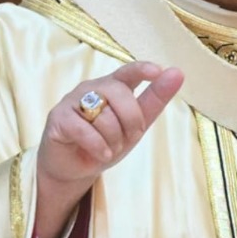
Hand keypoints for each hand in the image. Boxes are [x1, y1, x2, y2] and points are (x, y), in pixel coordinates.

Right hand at [33, 61, 183, 237]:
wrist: (73, 168)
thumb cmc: (105, 142)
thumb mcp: (135, 126)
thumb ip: (154, 100)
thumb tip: (177, 72)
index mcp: (112, 86)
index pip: (128, 71)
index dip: (141, 69)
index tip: (157, 71)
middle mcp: (91, 88)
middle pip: (119, 94)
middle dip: (131, 121)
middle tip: (129, 138)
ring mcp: (72, 101)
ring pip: (103, 115)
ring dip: (113, 140)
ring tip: (109, 148)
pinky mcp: (58, 118)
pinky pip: (85, 130)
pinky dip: (98, 146)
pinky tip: (101, 154)